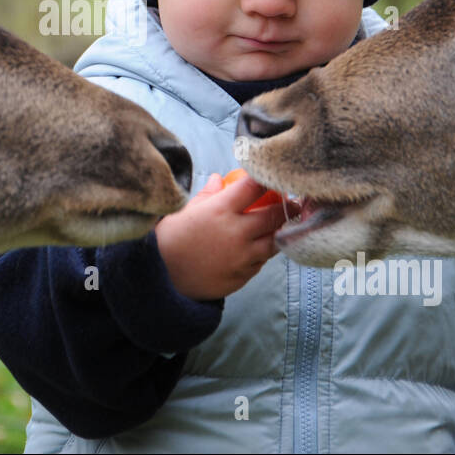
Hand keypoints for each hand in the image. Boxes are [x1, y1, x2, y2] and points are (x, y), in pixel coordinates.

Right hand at [155, 172, 287, 300]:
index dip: (266, 178)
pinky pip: (261, 262)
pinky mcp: (243, 276)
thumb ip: (207, 194)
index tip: (273, 176)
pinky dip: (263, 253)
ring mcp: (242, 257)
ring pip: (274, 242)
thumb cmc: (170, 239)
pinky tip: (260, 247)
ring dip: (280, 232)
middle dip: (287, 207)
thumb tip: (219, 179)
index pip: (254, 186)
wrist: (161, 278)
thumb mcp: (184, 210)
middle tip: (293, 202)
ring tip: (282, 225)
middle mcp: (236, 233)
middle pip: (274, 216)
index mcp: (220, 210)